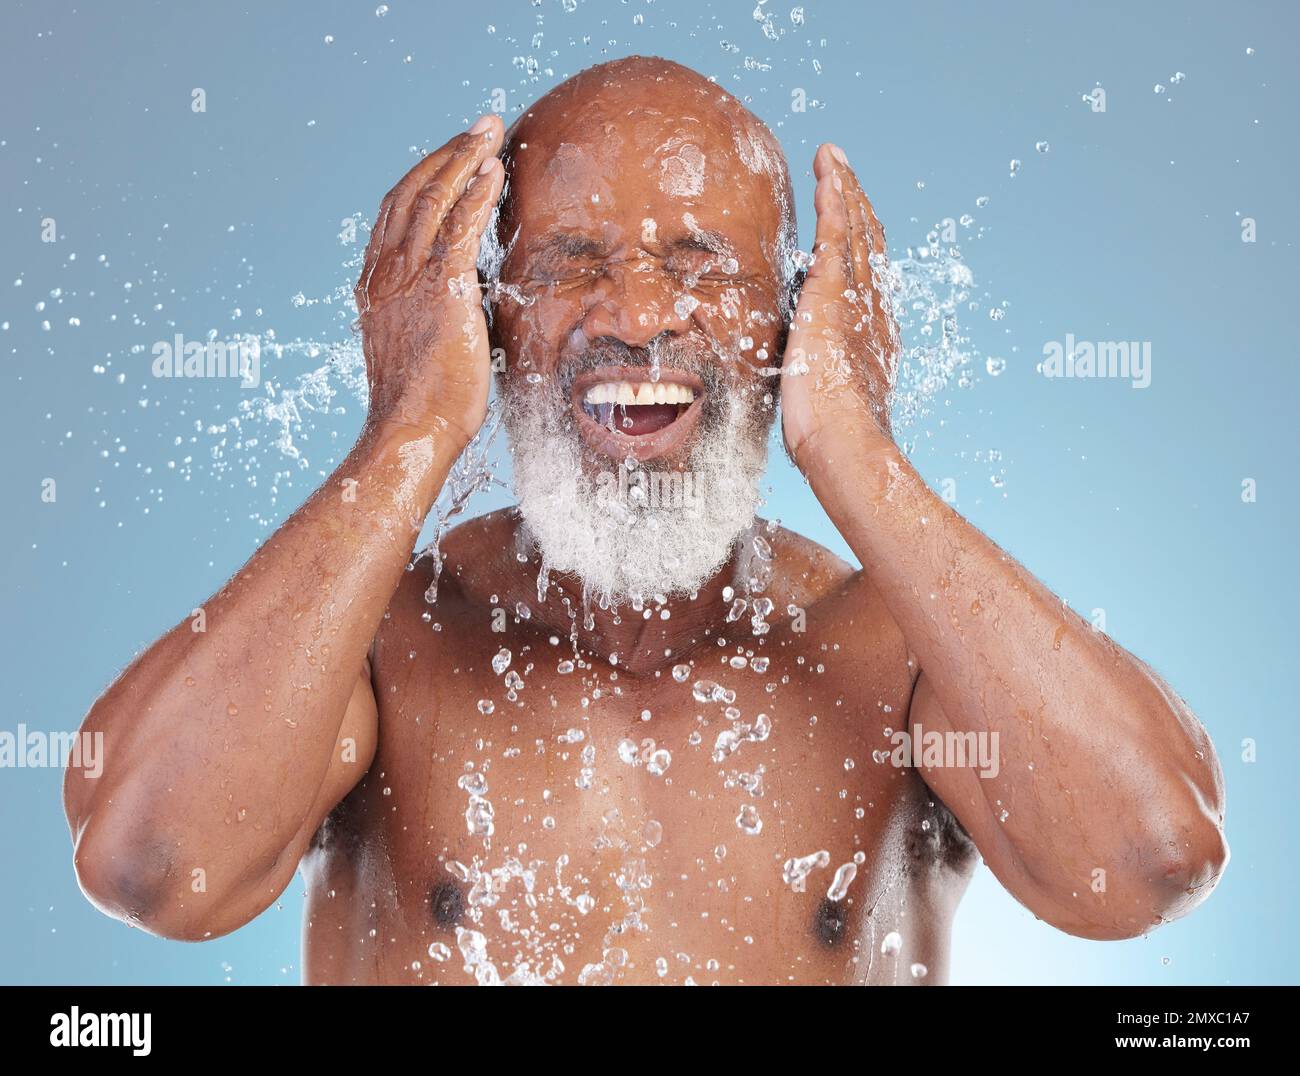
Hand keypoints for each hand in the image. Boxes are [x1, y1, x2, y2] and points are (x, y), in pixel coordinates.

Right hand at [354, 115, 504, 446]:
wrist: (414, 431)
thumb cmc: (425, 406)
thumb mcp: (417, 349)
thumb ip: (429, 316)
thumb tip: (459, 304)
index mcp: (375, 286)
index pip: (396, 214)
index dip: (424, 179)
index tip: (452, 158)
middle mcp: (384, 274)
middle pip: (410, 193)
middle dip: (446, 154)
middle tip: (476, 128)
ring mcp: (407, 279)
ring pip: (432, 198)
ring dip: (463, 159)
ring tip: (488, 133)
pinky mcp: (439, 289)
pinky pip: (457, 226)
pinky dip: (475, 192)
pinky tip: (493, 172)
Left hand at [781, 143, 898, 469]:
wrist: (844, 439)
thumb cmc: (829, 437)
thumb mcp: (821, 401)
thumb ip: (813, 383)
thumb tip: (797, 393)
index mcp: (869, 334)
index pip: (864, 279)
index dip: (857, 247)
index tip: (846, 224)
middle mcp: (873, 310)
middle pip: (868, 245)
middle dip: (855, 206)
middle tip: (841, 173)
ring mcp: (857, 298)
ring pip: (857, 230)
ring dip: (844, 190)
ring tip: (833, 160)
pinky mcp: (835, 292)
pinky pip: (838, 232)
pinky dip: (835, 197)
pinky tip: (828, 172)